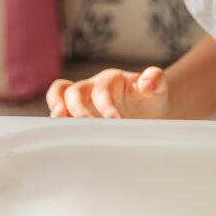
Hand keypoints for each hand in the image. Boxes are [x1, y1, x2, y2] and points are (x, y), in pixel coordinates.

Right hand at [46, 67, 168, 118]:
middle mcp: (92, 85)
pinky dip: (57, 120)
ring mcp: (81, 98)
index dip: (106, 105)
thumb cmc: (149, 98)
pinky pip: (59, 110)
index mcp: (111, 79)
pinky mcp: (75, 111)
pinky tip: (61, 136)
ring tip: (59, 124)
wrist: (146, 108)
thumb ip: (156, 79)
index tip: (117, 122)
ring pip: (60, 95)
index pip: (102, 89)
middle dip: (79, 109)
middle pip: (75, 90)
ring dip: (57, 108)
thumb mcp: (158, 88)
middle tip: (89, 126)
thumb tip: (146, 83)